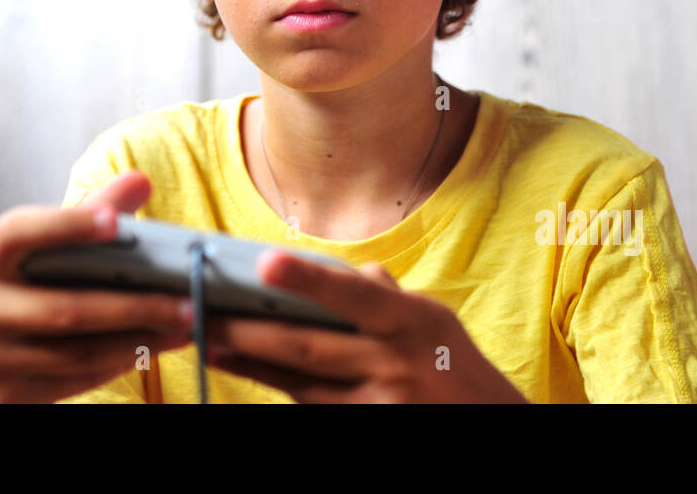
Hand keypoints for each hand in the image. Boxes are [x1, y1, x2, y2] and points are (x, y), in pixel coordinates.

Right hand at [0, 171, 194, 402]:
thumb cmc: (26, 287)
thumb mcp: (47, 248)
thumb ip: (93, 210)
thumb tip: (140, 180)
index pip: (19, 233)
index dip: (65, 225)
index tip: (115, 221)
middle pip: (63, 309)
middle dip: (133, 307)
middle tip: (187, 303)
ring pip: (76, 352)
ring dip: (138, 341)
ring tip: (183, 327)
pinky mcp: (6, 395)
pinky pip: (75, 380)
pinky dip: (119, 363)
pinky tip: (153, 347)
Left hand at [203, 250, 529, 402]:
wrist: (496, 433)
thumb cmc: (461, 372)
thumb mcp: (436, 324)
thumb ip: (390, 298)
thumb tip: (354, 272)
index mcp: (414, 321)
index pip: (354, 294)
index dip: (307, 279)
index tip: (263, 263)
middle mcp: (397, 363)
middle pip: (310, 346)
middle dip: (249, 329)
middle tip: (200, 311)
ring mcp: (382, 404)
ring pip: (302, 383)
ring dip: (251, 361)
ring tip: (209, 339)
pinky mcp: (369, 431)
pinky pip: (314, 409)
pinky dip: (279, 389)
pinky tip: (246, 371)